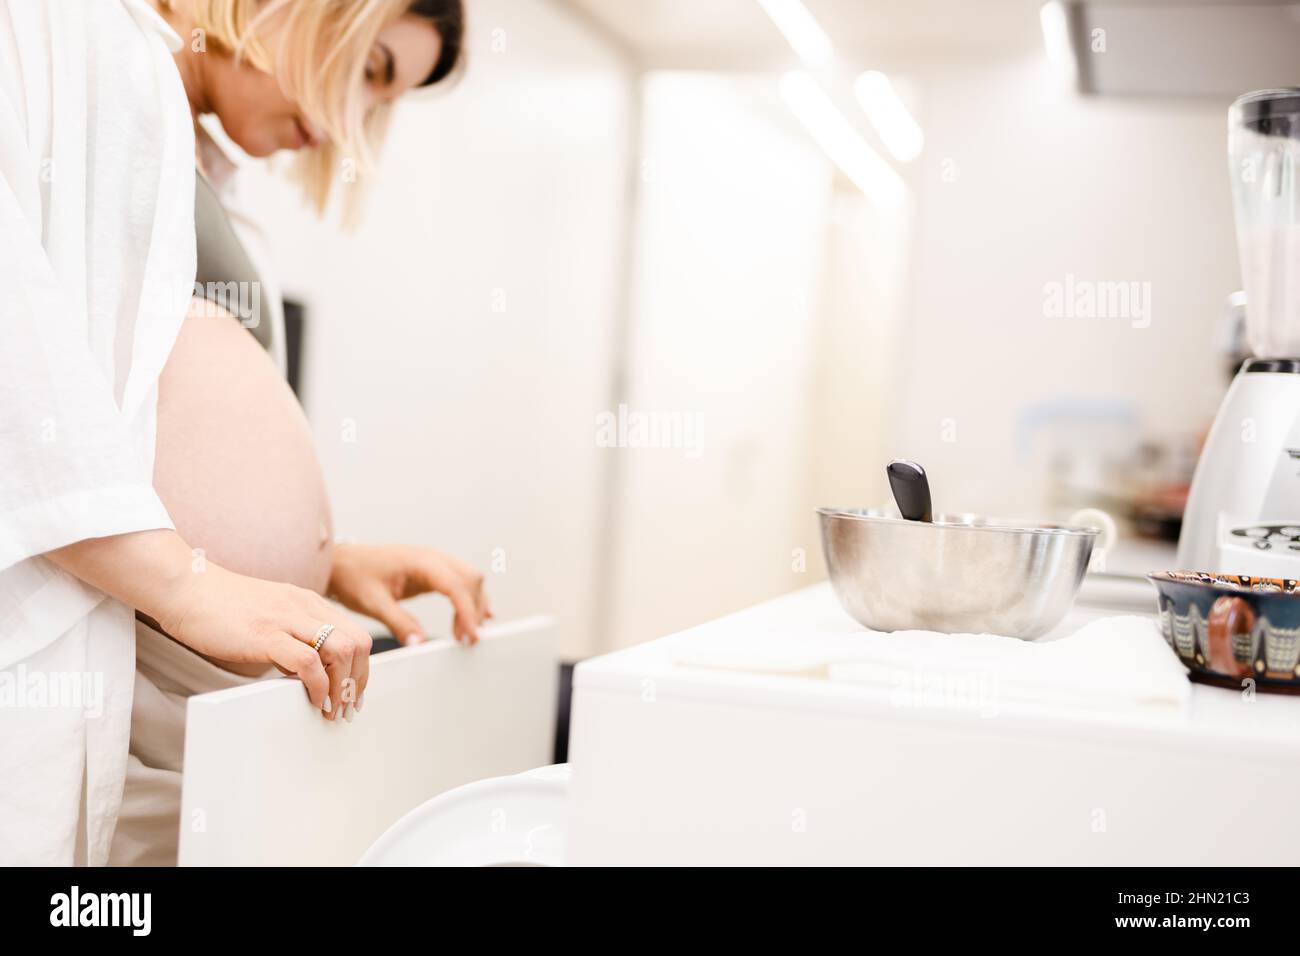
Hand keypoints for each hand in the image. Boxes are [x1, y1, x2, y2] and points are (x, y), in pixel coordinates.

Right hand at [47, 529, 370, 720]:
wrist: (186, 587)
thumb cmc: (221, 607)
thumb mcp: (270, 615)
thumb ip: (291, 634)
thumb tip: (306, 670)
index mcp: (309, 603)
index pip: (357, 634)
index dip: (362, 668)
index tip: (353, 693)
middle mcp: (305, 607)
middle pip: (358, 643)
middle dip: (358, 680)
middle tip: (347, 707)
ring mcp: (287, 620)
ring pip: (341, 651)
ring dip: (342, 687)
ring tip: (331, 710)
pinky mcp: (266, 635)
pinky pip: (309, 663)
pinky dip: (318, 687)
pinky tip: (312, 701)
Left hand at [328, 543, 491, 645]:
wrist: (339, 563)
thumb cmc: (353, 577)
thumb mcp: (373, 603)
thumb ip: (399, 622)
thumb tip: (420, 642)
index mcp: (420, 561)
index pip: (456, 585)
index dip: (467, 612)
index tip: (469, 636)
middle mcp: (432, 558)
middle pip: (471, 580)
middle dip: (474, 609)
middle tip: (466, 639)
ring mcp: (433, 562)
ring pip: (469, 580)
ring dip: (473, 605)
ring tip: (464, 634)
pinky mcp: (430, 572)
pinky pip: (459, 582)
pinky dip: (469, 599)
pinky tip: (476, 615)